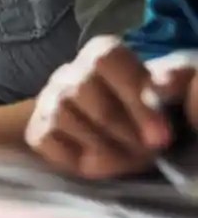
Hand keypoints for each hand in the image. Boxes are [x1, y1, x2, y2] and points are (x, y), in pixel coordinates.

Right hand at [25, 36, 197, 178]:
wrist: (140, 138)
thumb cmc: (160, 111)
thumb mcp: (179, 91)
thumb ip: (178, 81)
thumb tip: (163, 84)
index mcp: (103, 55)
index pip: (106, 59)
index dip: (132, 96)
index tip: (160, 135)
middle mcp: (70, 73)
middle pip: (82, 89)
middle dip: (121, 128)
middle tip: (148, 152)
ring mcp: (49, 102)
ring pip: (61, 116)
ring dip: (101, 145)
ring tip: (127, 159)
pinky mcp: (38, 131)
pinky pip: (45, 140)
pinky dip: (73, 157)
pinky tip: (98, 162)